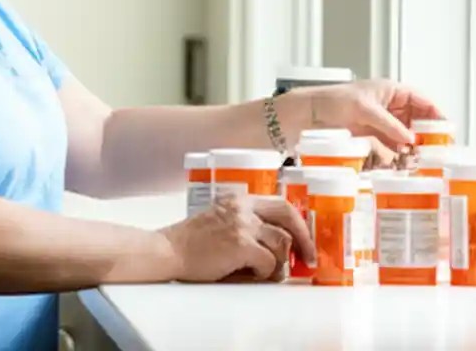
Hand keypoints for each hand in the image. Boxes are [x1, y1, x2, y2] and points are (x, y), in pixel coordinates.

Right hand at [159, 195, 313, 282]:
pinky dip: (264, 273)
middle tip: (308, 258)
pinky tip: (250, 275)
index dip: (297, 223)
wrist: (167, 252)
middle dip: (304, 239)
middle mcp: (243, 208)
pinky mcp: (241, 244)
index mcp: (238, 201)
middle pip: (288, 216)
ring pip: (281, 243)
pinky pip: (269, 263)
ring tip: (264, 273)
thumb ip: (245, 224)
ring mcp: (242, 225)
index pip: (280, 204)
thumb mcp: (220, 221)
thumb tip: (278, 245)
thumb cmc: (190, 244)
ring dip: (278, 263)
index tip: (304, 240)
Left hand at [279, 79, 441, 151]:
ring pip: (406, 135)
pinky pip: (392, 147)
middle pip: (417, 120)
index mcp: (390, 90)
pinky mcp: (372, 138)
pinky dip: (399, 155)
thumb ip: (388, 123)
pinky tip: (405, 164)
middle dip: (427, 135)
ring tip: (423, 161)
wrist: (306, 115)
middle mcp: (388, 106)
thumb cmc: (332, 101)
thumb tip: (410, 138)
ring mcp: (381, 123)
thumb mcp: (363, 108)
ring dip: (414, 147)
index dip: (435, 114)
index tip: (446, 130)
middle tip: (437, 151)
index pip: (421, 100)